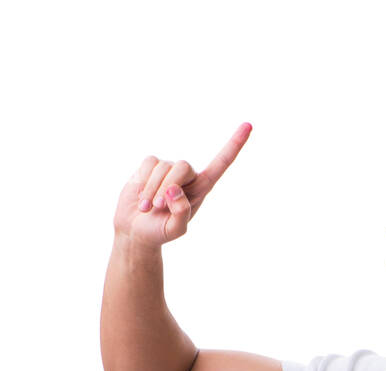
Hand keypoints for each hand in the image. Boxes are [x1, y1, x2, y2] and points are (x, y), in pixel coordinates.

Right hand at [112, 122, 252, 247]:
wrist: (137, 229)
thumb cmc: (160, 231)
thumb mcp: (175, 230)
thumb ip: (181, 213)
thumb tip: (175, 189)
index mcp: (202, 188)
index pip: (221, 163)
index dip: (235, 144)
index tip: (249, 125)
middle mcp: (188, 175)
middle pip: (183, 166)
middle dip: (167, 186)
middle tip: (158, 207)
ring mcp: (169, 168)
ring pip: (163, 167)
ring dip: (152, 190)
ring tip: (147, 207)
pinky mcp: (151, 165)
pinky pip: (149, 163)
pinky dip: (144, 182)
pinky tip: (141, 198)